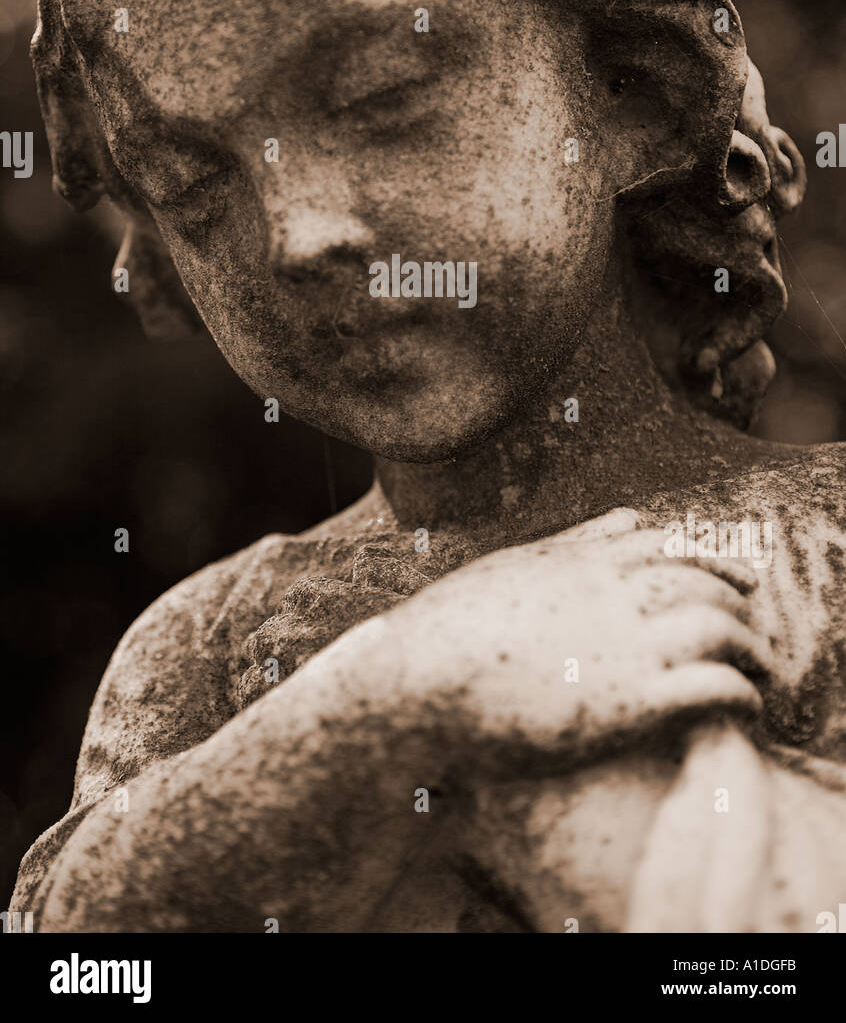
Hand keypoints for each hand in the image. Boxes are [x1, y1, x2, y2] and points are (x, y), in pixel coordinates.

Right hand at [380, 508, 772, 780]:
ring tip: (761, 669)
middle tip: (753, 627)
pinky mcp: (629, 704)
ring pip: (719, 627)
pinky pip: (712, 688)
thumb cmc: (444, 632)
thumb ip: (572, 543)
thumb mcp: (509, 567)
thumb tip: (623, 517)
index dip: (710, 558)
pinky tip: (748, 708)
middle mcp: (609, 592)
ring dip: (751, 647)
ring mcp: (622, 645)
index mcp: (578, 560)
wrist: (413, 684)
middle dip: (738, 602)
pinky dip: (743, 695)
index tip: (735, 578)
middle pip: (702, 582)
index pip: (667, 542)